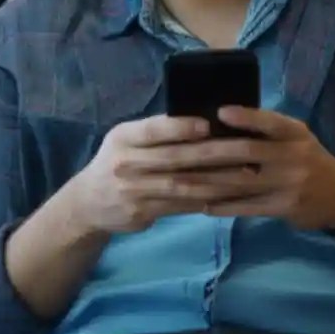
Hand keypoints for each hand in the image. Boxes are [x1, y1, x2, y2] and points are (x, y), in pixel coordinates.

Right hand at [64, 115, 266, 234]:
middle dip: (214, 153)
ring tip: (247, 174)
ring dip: (219, 180)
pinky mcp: (143, 212)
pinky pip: (181, 206)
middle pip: (175, 157)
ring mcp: (134, 190)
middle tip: (246, 149)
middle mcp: (126, 163)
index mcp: (123, 138)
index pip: (153, 130)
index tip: (208, 123)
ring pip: (183, 185)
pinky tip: (230, 195)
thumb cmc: (116, 162)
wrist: (88, 203)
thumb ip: (154, 132)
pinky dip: (207, 200)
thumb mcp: (124, 140)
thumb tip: (202, 121)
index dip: (180, 127)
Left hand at [172, 107, 334, 230]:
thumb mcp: (297, 138)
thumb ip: (268, 129)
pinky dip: (224, 206)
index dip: (246, 116)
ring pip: (241, 181)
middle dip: (210, 152)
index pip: (270, 121)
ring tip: (180, 181)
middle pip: (246, 151)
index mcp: (294, 133)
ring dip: (208, 182)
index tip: (219, 112)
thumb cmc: (308, 160)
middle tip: (179, 152)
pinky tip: (202, 205)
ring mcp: (288, 183)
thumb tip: (220, 118)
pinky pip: (247, 206)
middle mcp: (292, 156)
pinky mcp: (284, 207)